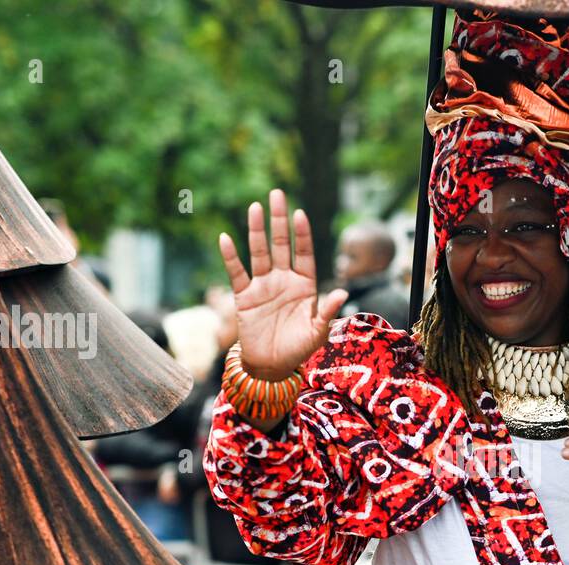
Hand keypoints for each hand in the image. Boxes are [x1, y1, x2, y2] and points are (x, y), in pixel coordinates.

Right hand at [218, 188, 349, 381]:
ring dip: (257, 231)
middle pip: (281, 245)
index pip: (304, 253)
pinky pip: (237, 273)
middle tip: (277, 194)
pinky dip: (230, 257)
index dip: (302, 235)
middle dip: (279, 221)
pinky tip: (226, 238)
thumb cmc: (298, 349)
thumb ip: (327, 312)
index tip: (300, 214)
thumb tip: (342, 293)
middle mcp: (283, 280)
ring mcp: (263, 286)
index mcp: (304, 285)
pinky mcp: (244, 296)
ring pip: (259, 253)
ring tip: (255, 207)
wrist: (271, 366)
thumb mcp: (317, 333)